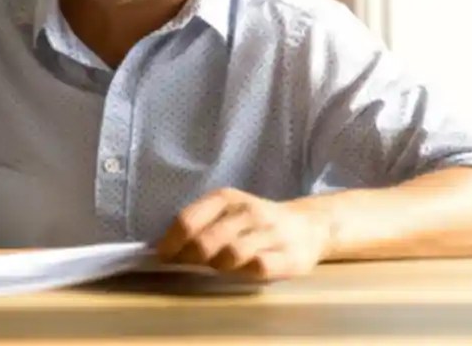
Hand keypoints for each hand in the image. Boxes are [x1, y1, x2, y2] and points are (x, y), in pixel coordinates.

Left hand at [155, 188, 333, 280]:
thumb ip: (199, 225)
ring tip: (219, 268)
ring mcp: (269, 233)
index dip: (171, 242)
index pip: (187, 221)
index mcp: (225, 198)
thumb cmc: (254, 223)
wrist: (307, 227)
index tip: (164, 257)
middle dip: (190, 258)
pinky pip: (258, 267)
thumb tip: (165, 250)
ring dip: (217, 267)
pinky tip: (243, 272)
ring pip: (230, 254)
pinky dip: (244, 273)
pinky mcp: (289, 256)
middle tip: (189, 266)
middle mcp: (247, 211)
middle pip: (205, 241)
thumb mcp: (225, 212)